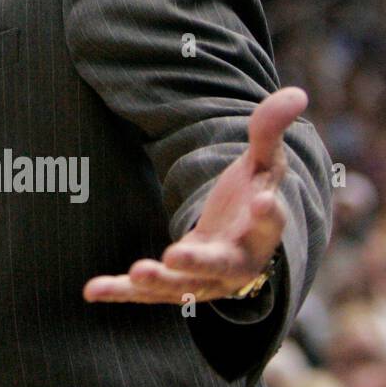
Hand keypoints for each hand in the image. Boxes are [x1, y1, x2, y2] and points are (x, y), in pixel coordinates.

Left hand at [83, 86, 304, 304]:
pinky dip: (120, 293)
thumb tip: (294, 92)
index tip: (266, 201)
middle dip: (199, 263)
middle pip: (220, 266)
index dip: (270, 214)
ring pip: (183, 287)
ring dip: (159, 283)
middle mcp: (236, 263)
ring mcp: (203, 279)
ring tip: (136, 272)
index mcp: (262, 231)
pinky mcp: (173, 284)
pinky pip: (144, 294)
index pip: (270, 224)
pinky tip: (90, 291)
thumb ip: (269, 130)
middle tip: (176, 256)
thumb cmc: (252, 196)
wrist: (240, 241)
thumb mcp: (263, 161)